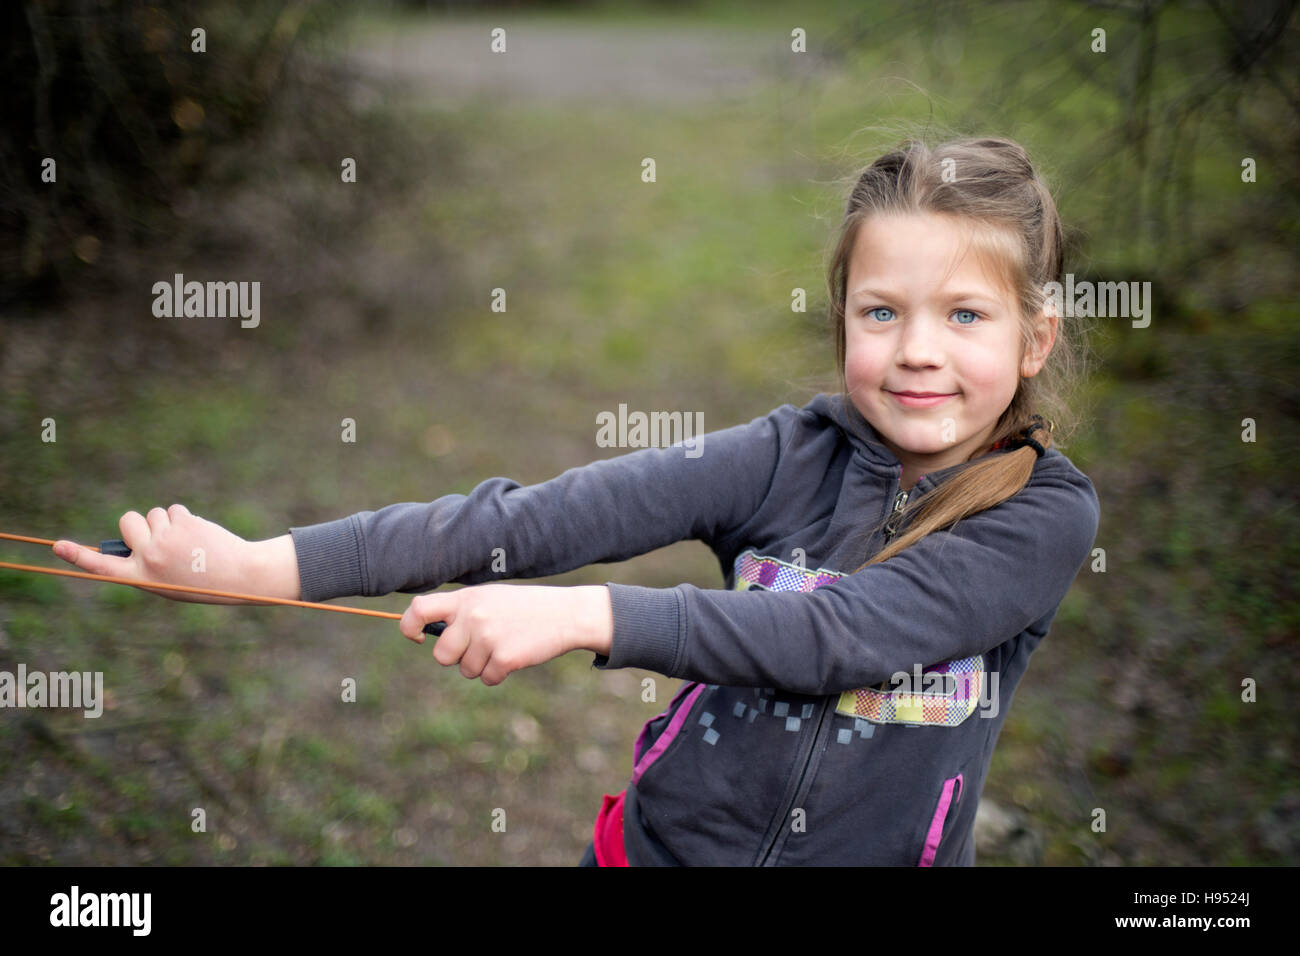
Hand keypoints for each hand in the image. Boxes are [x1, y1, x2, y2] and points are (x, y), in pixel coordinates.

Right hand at [51, 504, 260, 604]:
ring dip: (166, 521)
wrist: (239, 575)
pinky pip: (174, 510)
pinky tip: (198, 534)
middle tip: (159, 536)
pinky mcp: (184, 524)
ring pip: (153, 513)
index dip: (78, 556)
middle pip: (127, 521)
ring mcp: (166, 539)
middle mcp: (149, 557)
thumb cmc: (199, 581)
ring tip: (187, 541)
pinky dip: (184, 518)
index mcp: (141, 577)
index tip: (58, 546)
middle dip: (139, 522)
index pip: (102, 567)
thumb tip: (130, 536)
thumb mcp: (165, 580)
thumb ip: (144, 562)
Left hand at [399, 583, 613, 685]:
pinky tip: (516, 655)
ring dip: (482, 666)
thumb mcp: (489, 599)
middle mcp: (473, 617)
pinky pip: (487, 679)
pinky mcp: (504, 658)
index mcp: (466, 599)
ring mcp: (488, 638)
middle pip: (441, 655)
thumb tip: (429, 634)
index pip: (418, 609)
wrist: (565, 614)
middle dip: (457, 658)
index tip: (419, 638)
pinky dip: (499, 674)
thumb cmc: (523, 608)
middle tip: (481, 646)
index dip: (410, 627)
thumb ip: (461, 612)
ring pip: (466, 670)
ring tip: (505, 645)